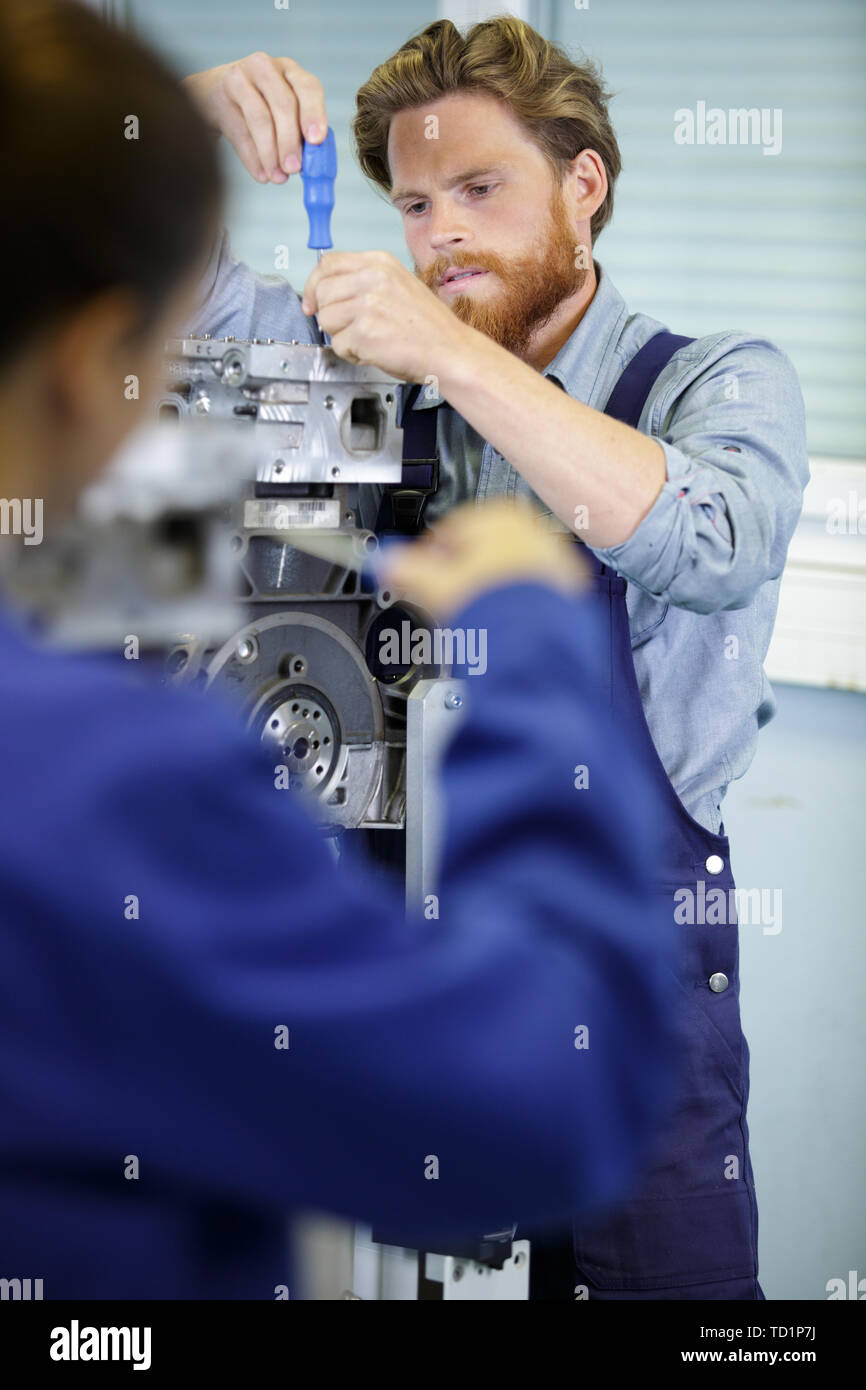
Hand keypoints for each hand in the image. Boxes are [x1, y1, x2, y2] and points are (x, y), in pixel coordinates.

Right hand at [182, 53, 326, 182]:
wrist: (214, 96)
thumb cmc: (260, 106)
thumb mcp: (282, 114)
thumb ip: (298, 135)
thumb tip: (308, 166)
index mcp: (291, 72)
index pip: (308, 87)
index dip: (314, 114)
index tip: (316, 140)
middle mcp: (267, 68)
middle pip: (284, 104)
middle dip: (290, 141)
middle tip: (294, 169)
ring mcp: (241, 76)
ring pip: (260, 117)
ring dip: (270, 153)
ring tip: (277, 177)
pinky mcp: (219, 94)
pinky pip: (239, 131)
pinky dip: (252, 158)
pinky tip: (261, 175)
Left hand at [301, 250, 470, 380]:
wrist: (451, 351)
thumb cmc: (429, 327)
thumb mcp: (398, 286)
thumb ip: (365, 282)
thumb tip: (330, 291)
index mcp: (380, 263)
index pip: (328, 263)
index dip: (314, 284)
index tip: (313, 301)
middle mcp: (372, 278)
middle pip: (323, 292)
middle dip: (330, 314)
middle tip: (350, 327)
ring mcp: (367, 304)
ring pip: (326, 319)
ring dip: (341, 335)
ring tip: (367, 339)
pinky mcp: (364, 332)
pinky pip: (338, 344)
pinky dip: (352, 354)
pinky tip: (373, 351)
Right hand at [376, 500, 587, 621]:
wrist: (538, 636)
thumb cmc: (495, 605)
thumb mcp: (436, 584)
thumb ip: (404, 569)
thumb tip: (383, 562)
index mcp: (497, 513)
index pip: (447, 534)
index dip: (428, 563)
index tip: (420, 582)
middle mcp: (529, 527)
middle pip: (478, 552)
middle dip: (458, 578)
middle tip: (445, 605)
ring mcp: (551, 553)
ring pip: (504, 571)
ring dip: (485, 591)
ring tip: (473, 617)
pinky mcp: (565, 582)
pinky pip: (528, 589)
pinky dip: (513, 602)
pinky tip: (500, 621)